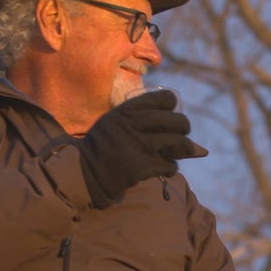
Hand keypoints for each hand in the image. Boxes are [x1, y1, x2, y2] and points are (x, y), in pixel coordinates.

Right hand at [74, 89, 207, 207]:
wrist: (85, 172)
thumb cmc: (106, 146)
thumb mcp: (116, 123)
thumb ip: (143, 122)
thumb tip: (182, 128)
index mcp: (126, 110)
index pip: (164, 98)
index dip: (171, 104)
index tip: (170, 111)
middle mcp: (133, 125)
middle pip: (177, 121)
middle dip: (184, 127)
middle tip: (182, 134)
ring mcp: (138, 146)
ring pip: (178, 143)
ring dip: (184, 148)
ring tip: (181, 151)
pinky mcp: (141, 166)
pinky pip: (170, 164)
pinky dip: (171, 167)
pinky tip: (165, 168)